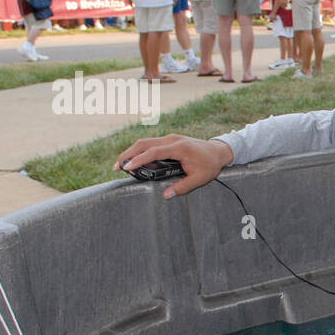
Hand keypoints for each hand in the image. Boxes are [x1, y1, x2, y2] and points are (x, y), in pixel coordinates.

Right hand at [113, 134, 232, 199]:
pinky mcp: (169, 140)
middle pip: (144, 143)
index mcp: (179, 148)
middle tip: (116, 167)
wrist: (218, 151)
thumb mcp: (200, 179)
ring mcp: (169, 138)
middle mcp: (172, 140)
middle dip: (128, 154)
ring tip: (121, 165)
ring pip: (145, 142)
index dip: (139, 159)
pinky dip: (140, 151)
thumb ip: (183, 187)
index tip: (127, 167)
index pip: (153, 152)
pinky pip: (151, 143)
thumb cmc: (210, 165)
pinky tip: (134, 160)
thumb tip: (166, 195)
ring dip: (132, 152)